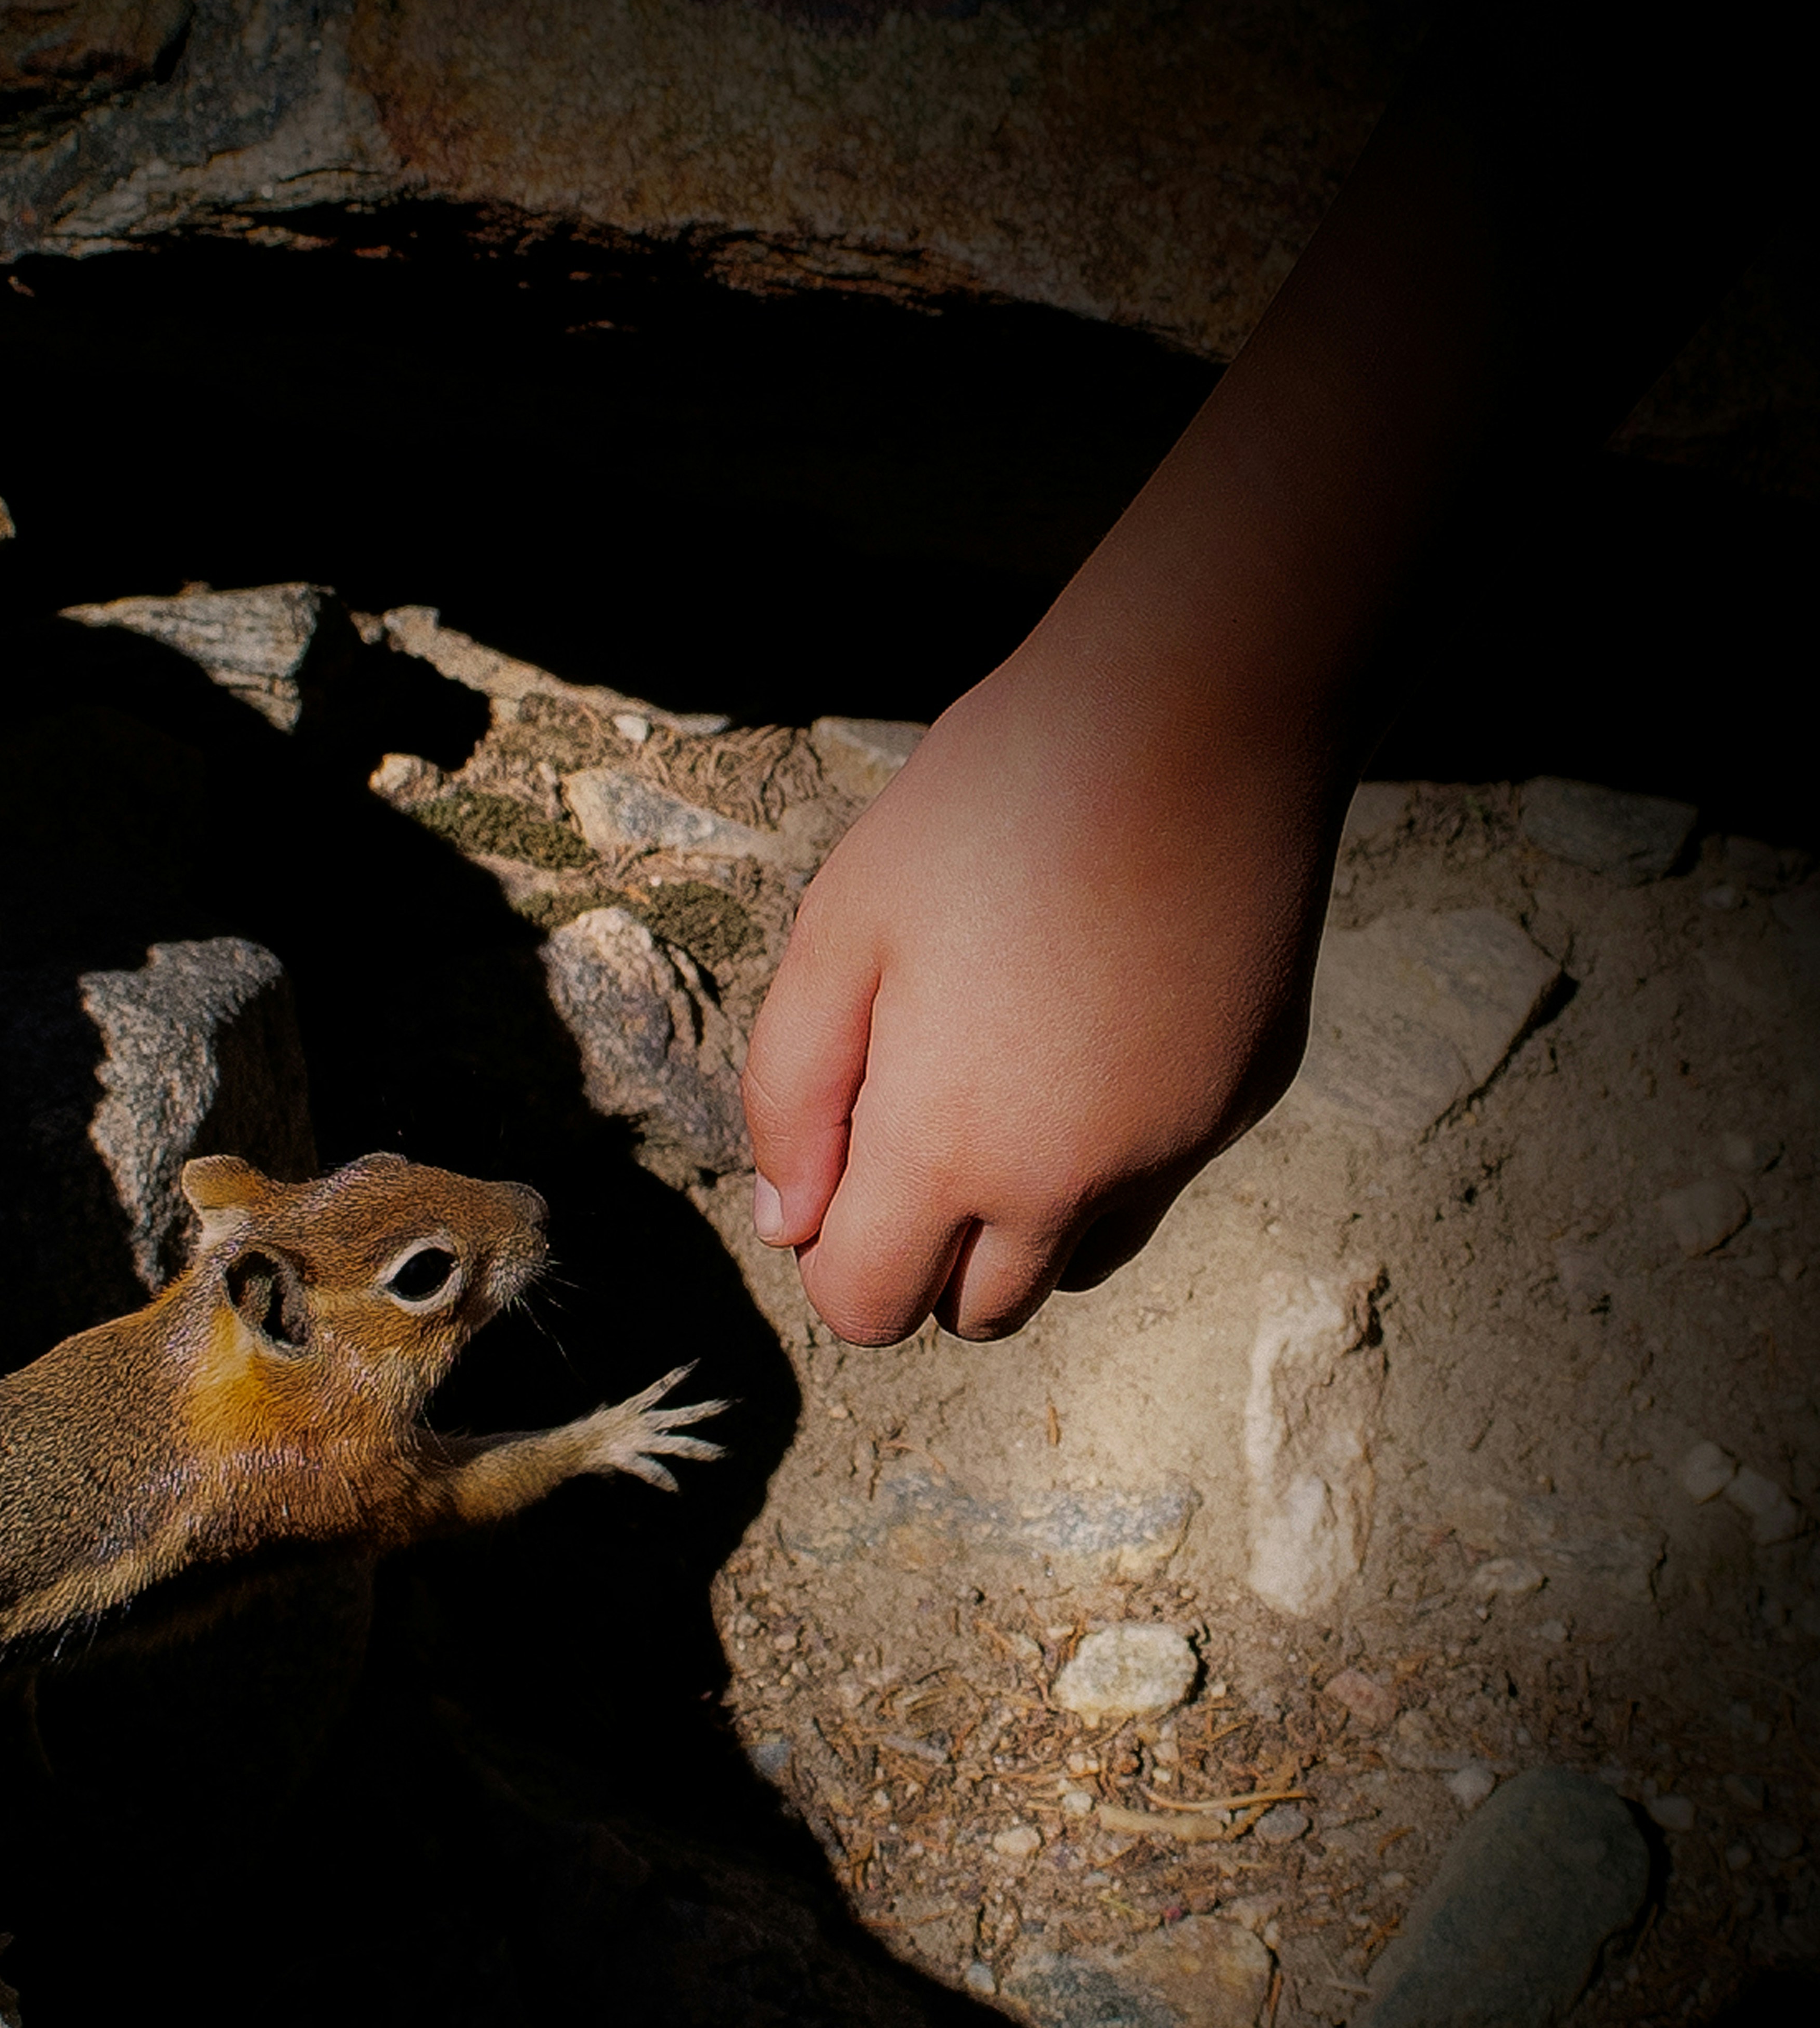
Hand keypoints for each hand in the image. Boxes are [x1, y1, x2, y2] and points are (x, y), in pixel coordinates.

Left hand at [738, 653, 1333, 1343]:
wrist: (1195, 718)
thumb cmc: (989, 812)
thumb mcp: (836, 935)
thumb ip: (789, 1097)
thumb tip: (787, 1224)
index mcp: (949, 1148)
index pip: (866, 1309)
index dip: (832, 1257)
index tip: (839, 1159)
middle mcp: (1070, 1182)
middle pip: (975, 1309)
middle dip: (925, 1253)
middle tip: (914, 1114)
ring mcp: (1172, 1148)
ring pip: (1071, 1264)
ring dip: (1019, 1219)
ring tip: (1003, 1078)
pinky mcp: (1241, 1101)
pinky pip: (1152, 1182)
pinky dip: (1107, 1153)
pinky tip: (1091, 1029)